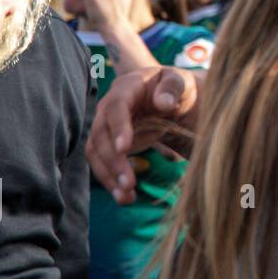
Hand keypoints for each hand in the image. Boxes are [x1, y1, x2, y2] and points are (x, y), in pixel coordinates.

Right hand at [87, 66, 201, 204]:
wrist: (168, 97)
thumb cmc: (175, 87)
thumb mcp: (181, 81)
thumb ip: (173, 88)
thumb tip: (163, 103)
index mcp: (127, 87)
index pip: (116, 106)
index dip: (118, 127)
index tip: (125, 148)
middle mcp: (109, 107)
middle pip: (101, 134)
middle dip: (112, 160)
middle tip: (128, 183)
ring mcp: (106, 126)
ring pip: (96, 152)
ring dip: (108, 175)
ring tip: (126, 196)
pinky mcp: (108, 144)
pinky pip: (102, 163)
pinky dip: (111, 180)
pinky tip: (125, 197)